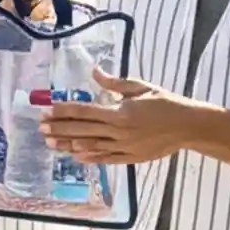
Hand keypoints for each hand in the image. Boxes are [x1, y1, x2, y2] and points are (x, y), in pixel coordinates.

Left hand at [40, 68, 198, 164]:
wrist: (189, 126)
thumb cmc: (166, 102)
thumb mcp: (140, 87)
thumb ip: (115, 83)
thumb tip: (95, 71)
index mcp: (120, 112)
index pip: (84, 111)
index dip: (63, 111)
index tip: (48, 111)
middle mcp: (119, 131)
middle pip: (83, 130)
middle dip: (60, 128)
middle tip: (41, 128)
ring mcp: (124, 146)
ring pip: (91, 146)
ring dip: (69, 145)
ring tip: (51, 144)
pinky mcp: (131, 157)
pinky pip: (106, 158)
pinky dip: (90, 158)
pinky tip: (76, 157)